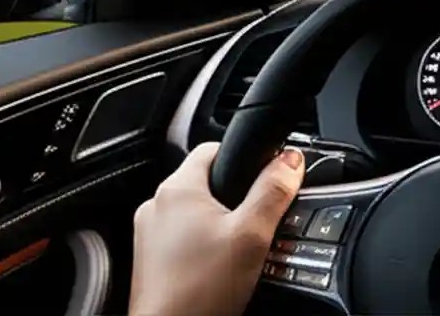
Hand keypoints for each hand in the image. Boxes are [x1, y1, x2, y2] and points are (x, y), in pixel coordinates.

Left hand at [130, 142, 305, 315]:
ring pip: (194, 214)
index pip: (213, 148)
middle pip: (206, 183)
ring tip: (239, 251)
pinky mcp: (150, 260)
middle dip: (235, 199)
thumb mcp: (251, 236)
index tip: (264, 176)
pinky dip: (202, 246)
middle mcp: (156, 206)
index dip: (244, 158)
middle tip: (256, 224)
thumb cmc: (200, 292)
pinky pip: (182, 239)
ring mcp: (149, 234)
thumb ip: (273, 192)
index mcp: (177, 189)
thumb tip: (290, 160)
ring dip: (219, 225)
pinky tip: (219, 268)